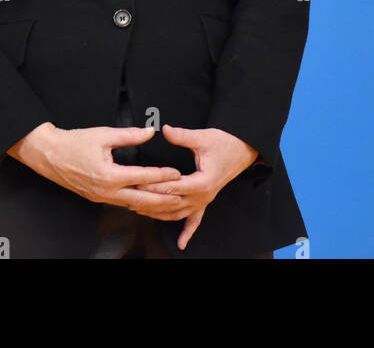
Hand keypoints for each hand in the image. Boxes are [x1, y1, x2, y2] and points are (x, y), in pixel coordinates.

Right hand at [9, 123, 186, 215]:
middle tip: (182, 197)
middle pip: (141, 200)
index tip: (177, 173)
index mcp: (109, 175)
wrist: (48, 154)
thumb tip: (149, 132)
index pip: (142, 177)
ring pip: (132, 205)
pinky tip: (146, 202)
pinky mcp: (96, 197)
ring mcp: (100, 197)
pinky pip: (121, 203)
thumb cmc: (73, 142)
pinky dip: (136, 204)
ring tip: (169, 203)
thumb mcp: (103, 134)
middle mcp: (105, 191)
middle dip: (163, 199)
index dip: (162, 175)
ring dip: (151, 205)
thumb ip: (129, 135)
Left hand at [136, 125, 258, 249]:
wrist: (242, 149)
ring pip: (178, 213)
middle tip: (130, 197)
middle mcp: (203, 196)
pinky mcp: (205, 201)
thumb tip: (165, 130)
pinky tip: (181, 243)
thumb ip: (182, 136)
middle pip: (171, 202)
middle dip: (149, 200)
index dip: (153, 184)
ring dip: (158, 214)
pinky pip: (195, 220)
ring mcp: (204, 201)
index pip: (172, 186)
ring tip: (139, 211)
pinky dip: (187, 232)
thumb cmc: (224, 144)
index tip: (136, 182)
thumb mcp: (203, 138)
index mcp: (202, 182)